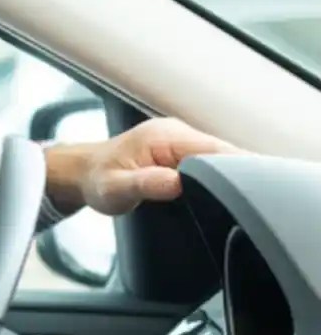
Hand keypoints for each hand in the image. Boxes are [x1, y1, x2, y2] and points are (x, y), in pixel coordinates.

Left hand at [44, 117, 241, 215]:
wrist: (82, 172)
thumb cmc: (96, 179)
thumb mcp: (113, 188)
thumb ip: (144, 185)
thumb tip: (176, 183)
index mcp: (163, 137)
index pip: (215, 149)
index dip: (238, 168)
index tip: (252, 188)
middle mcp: (176, 133)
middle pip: (224, 151)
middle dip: (239, 173)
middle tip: (250, 201)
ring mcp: (180, 140)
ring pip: (219, 156)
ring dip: (230, 174)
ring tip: (239, 199)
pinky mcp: (181, 150)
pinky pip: (209, 160)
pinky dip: (219, 175)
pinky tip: (223, 192)